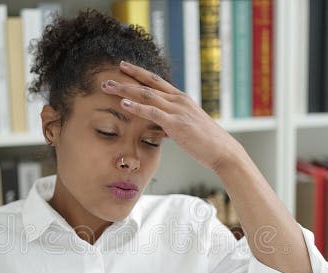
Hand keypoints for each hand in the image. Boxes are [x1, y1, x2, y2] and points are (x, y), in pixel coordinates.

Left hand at [100, 61, 243, 171]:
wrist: (222, 150)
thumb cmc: (205, 142)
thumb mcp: (186, 127)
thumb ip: (172, 123)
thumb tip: (161, 128)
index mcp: (181, 99)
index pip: (156, 81)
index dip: (138, 73)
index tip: (122, 67)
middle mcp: (179, 100)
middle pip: (148, 84)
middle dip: (126, 79)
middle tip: (106, 77)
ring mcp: (178, 110)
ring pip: (147, 95)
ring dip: (125, 90)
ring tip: (108, 86)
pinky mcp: (176, 124)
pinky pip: (153, 112)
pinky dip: (137, 107)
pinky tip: (123, 104)